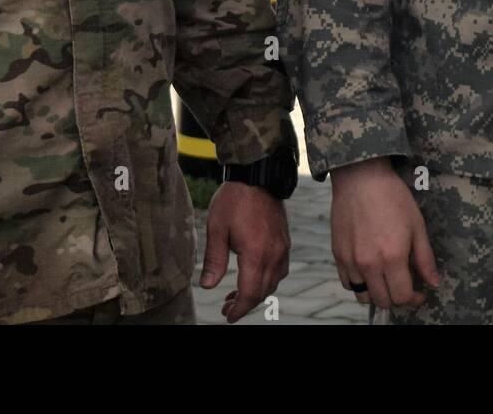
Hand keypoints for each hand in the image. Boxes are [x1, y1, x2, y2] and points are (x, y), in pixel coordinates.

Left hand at [198, 181, 289, 322]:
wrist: (258, 175)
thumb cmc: (234, 200)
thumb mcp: (217, 228)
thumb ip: (214, 259)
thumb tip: (207, 286)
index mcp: (256, 254)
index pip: (250, 293)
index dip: (239, 309)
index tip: (228, 316)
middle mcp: (274, 255)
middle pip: (263, 292)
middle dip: (245, 304)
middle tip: (227, 306)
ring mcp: (283, 248)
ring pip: (273, 282)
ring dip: (257, 292)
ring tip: (237, 293)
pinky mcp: (285, 242)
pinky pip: (280, 270)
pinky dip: (267, 279)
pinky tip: (254, 275)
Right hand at [330, 157, 439, 308]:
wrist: (361, 177)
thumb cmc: (392, 197)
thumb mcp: (417, 225)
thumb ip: (425, 259)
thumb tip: (434, 283)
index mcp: (392, 257)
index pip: (402, 296)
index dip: (414, 298)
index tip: (419, 291)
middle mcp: (369, 263)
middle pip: (383, 300)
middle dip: (396, 296)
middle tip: (403, 283)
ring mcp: (351, 260)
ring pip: (363, 296)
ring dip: (376, 292)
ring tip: (384, 278)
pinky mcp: (338, 253)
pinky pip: (347, 282)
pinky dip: (358, 283)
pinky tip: (368, 270)